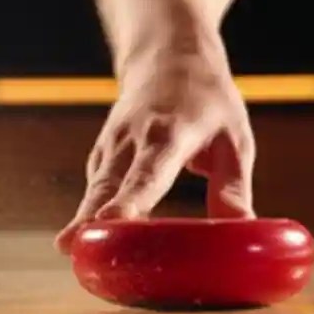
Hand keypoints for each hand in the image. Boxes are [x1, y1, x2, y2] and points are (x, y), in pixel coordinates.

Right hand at [55, 45, 255, 252]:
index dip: (128, 201)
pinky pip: (96, 191)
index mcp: (169, 134)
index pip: (146, 173)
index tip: (110, 223)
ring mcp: (111, 147)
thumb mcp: (234, 138)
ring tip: (77, 257)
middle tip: (72, 251)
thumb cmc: (207, 101)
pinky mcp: (101, 158)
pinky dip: (93, 218)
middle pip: (107, 184)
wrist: (167, 57)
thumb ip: (233, 187)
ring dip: (84, 222)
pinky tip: (95, 246)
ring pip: (94, 189)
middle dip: (89, 218)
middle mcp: (132, 139)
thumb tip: (241, 230)